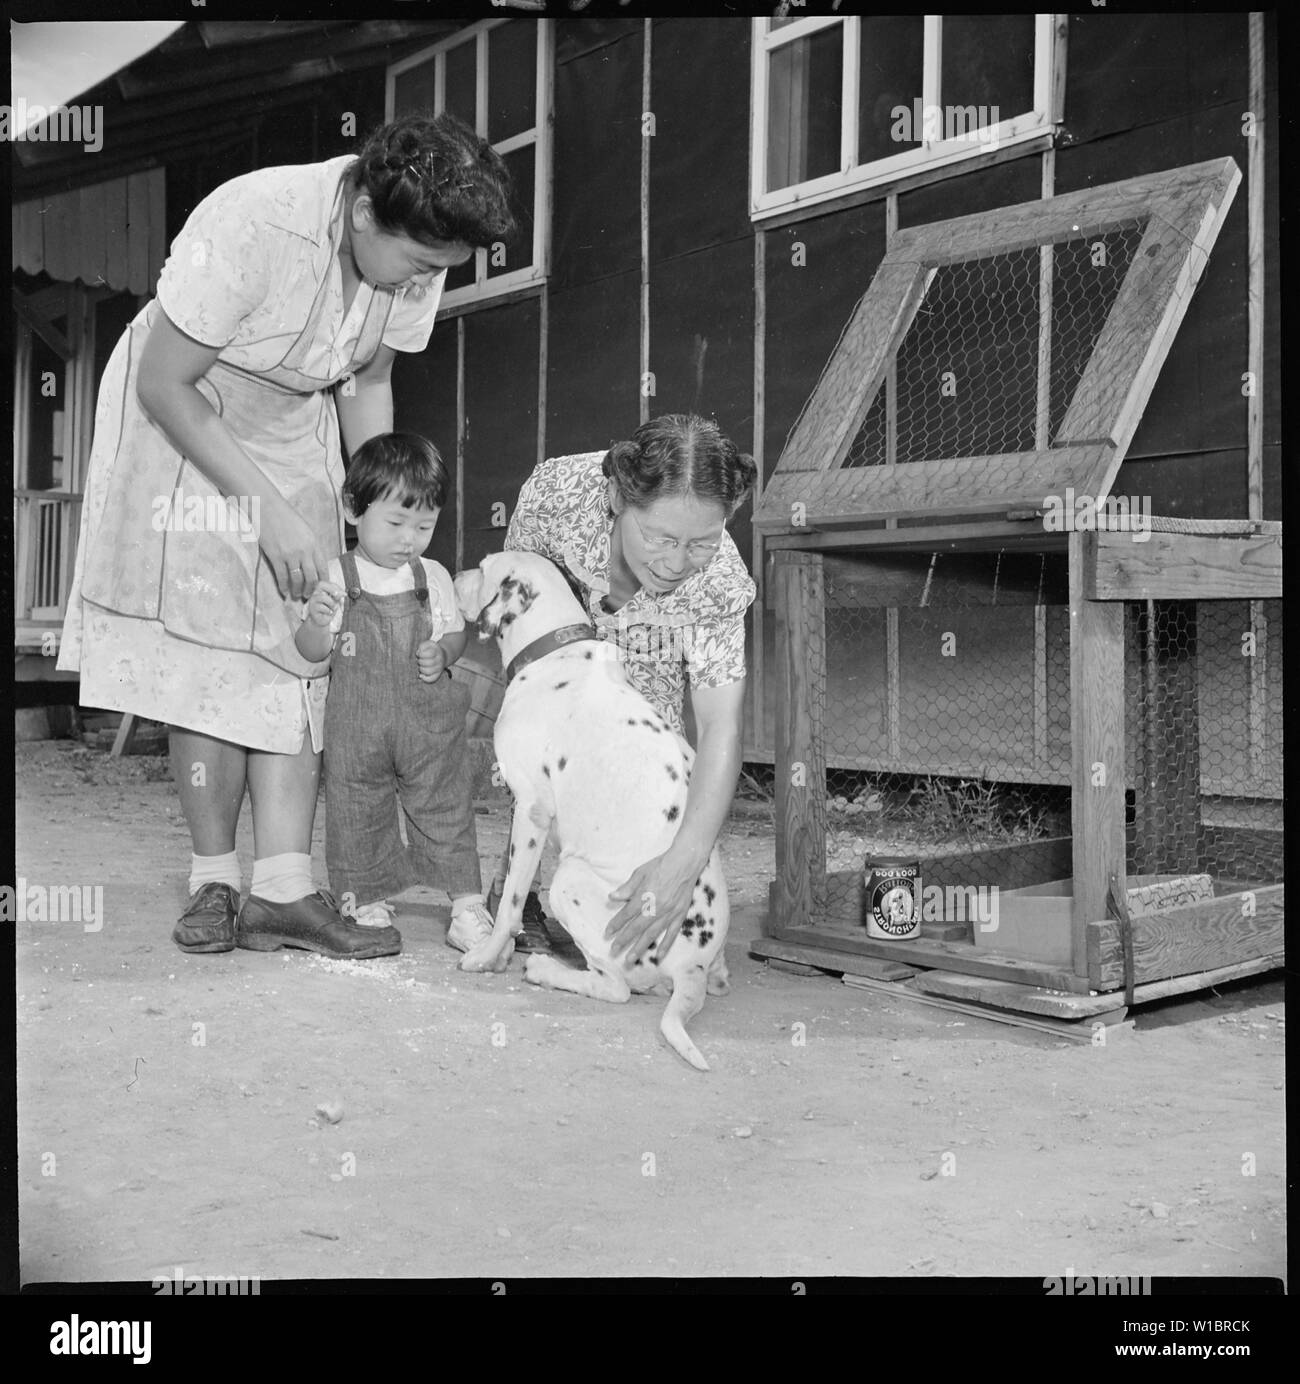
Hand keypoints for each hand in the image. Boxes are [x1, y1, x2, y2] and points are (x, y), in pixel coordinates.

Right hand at [257, 495, 328, 601]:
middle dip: (311, 589)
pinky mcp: (275, 556)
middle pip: (312, 577)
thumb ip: (311, 546)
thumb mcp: (306, 530)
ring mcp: (290, 555)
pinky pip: (282, 576)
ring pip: (297, 580)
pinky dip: (283, 586)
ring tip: (297, 595)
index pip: (323, 568)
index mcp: (314, 543)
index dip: (323, 581)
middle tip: (309, 596)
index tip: (322, 588)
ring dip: (298, 591)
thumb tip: (314, 564)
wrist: (267, 508)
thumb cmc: (287, 517)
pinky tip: (284, 591)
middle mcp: (304, 551)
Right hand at [304, 579, 344, 627]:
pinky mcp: (312, 609)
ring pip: (323, 597)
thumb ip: (338, 596)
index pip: (326, 583)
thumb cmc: (329, 609)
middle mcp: (315, 593)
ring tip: (333, 608)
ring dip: (332, 603)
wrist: (322, 621)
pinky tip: (328, 613)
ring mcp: (312, 601)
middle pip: (320, 584)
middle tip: (337, 595)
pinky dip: (329, 611)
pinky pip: (323, 608)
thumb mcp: (335, 601)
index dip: (336, 586)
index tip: (344, 594)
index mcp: (321, 590)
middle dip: (331, 589)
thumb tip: (343, 593)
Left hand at [416, 638, 447, 681]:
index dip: (421, 654)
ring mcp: (440, 668)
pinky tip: (421, 675)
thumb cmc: (431, 649)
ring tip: (420, 666)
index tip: (418, 654)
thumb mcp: (428, 644)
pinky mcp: (438, 674)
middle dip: (420, 662)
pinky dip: (425, 678)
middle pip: (429, 663)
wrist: (443, 655)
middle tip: (419, 660)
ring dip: (421, 669)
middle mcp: (440, 660)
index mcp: (437, 651)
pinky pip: (432, 679)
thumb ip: (422, 646)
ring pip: (429, 671)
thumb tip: (418, 653)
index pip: (430, 653)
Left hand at [604, 848, 702, 962]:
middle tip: (613, 951)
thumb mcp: (640, 872)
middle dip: (623, 940)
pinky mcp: (680, 914)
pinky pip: (672, 933)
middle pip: (636, 928)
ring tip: (630, 959)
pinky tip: (658, 955)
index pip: (626, 914)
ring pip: (652, 934)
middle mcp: (655, 907)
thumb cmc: (661, 865)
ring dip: (640, 947)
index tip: (607, 933)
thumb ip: (627, 887)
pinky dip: (665, 945)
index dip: (615, 924)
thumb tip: (613, 897)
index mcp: (644, 896)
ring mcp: (668, 913)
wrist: (685, 862)